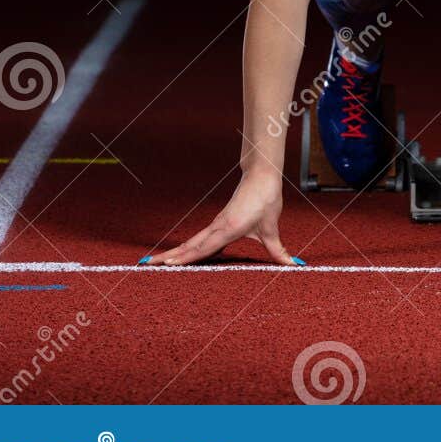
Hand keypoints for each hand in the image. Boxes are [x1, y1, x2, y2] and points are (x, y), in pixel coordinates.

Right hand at [142, 168, 295, 267]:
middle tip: (147, 265)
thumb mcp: (272, 227)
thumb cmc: (265, 198)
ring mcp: (217, 224)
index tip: (167, 266)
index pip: (203, 247)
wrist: (262, 175)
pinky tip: (182, 254)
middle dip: (169, 256)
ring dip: (175, 252)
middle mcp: (218, 227)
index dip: (185, 258)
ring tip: (156, 262)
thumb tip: (293, 265)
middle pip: (190, 245)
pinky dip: (188, 247)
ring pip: (192, 242)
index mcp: (228, 228)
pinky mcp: (220, 222)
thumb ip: (278, 250)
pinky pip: (200, 238)